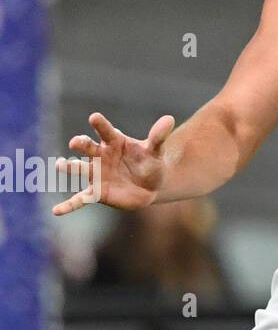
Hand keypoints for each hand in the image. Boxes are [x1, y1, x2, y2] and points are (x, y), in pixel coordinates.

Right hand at [52, 112, 175, 215]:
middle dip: (81, 144)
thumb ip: (158, 137)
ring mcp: (96, 174)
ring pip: (80, 169)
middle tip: (75, 142)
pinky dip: (69, 205)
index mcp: (114, 142)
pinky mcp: (97, 192)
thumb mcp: (156, 151)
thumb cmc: (150, 163)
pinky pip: (81, 199)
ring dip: (70, 167)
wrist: (151, 185)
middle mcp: (100, 155)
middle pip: (88, 148)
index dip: (100, 124)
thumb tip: (170, 120)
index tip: (94, 118)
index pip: (105, 131)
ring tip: (60, 165)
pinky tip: (56, 211)